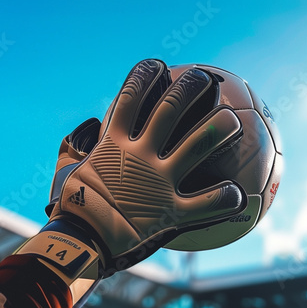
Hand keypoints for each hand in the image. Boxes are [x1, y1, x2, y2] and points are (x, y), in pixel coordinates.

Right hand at [48, 58, 245, 273]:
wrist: (81, 241)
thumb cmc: (72, 207)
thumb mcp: (66, 170)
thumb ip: (75, 146)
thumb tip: (89, 125)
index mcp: (113, 143)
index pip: (130, 98)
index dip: (145, 77)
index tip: (159, 67)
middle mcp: (139, 155)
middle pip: (170, 110)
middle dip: (189, 89)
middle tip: (204, 79)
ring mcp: (158, 181)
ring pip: (196, 146)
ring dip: (218, 130)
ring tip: (235, 119)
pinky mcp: (170, 211)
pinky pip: (205, 203)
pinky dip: (224, 198)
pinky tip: (240, 194)